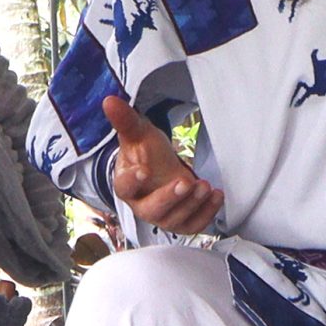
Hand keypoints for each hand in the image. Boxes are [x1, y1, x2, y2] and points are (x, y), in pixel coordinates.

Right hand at [100, 92, 223, 234]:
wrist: (162, 170)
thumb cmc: (146, 155)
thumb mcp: (138, 134)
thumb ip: (125, 120)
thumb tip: (109, 100)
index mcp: (126, 186)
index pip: (125, 187)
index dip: (133, 181)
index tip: (144, 170)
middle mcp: (142, 206)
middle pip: (152, 210)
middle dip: (170, 198)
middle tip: (184, 183)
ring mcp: (163, 217)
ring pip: (175, 220)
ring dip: (192, 204)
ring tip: (204, 185)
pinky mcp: (182, 222)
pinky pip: (194, 225)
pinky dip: (207, 213)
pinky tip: (216, 195)